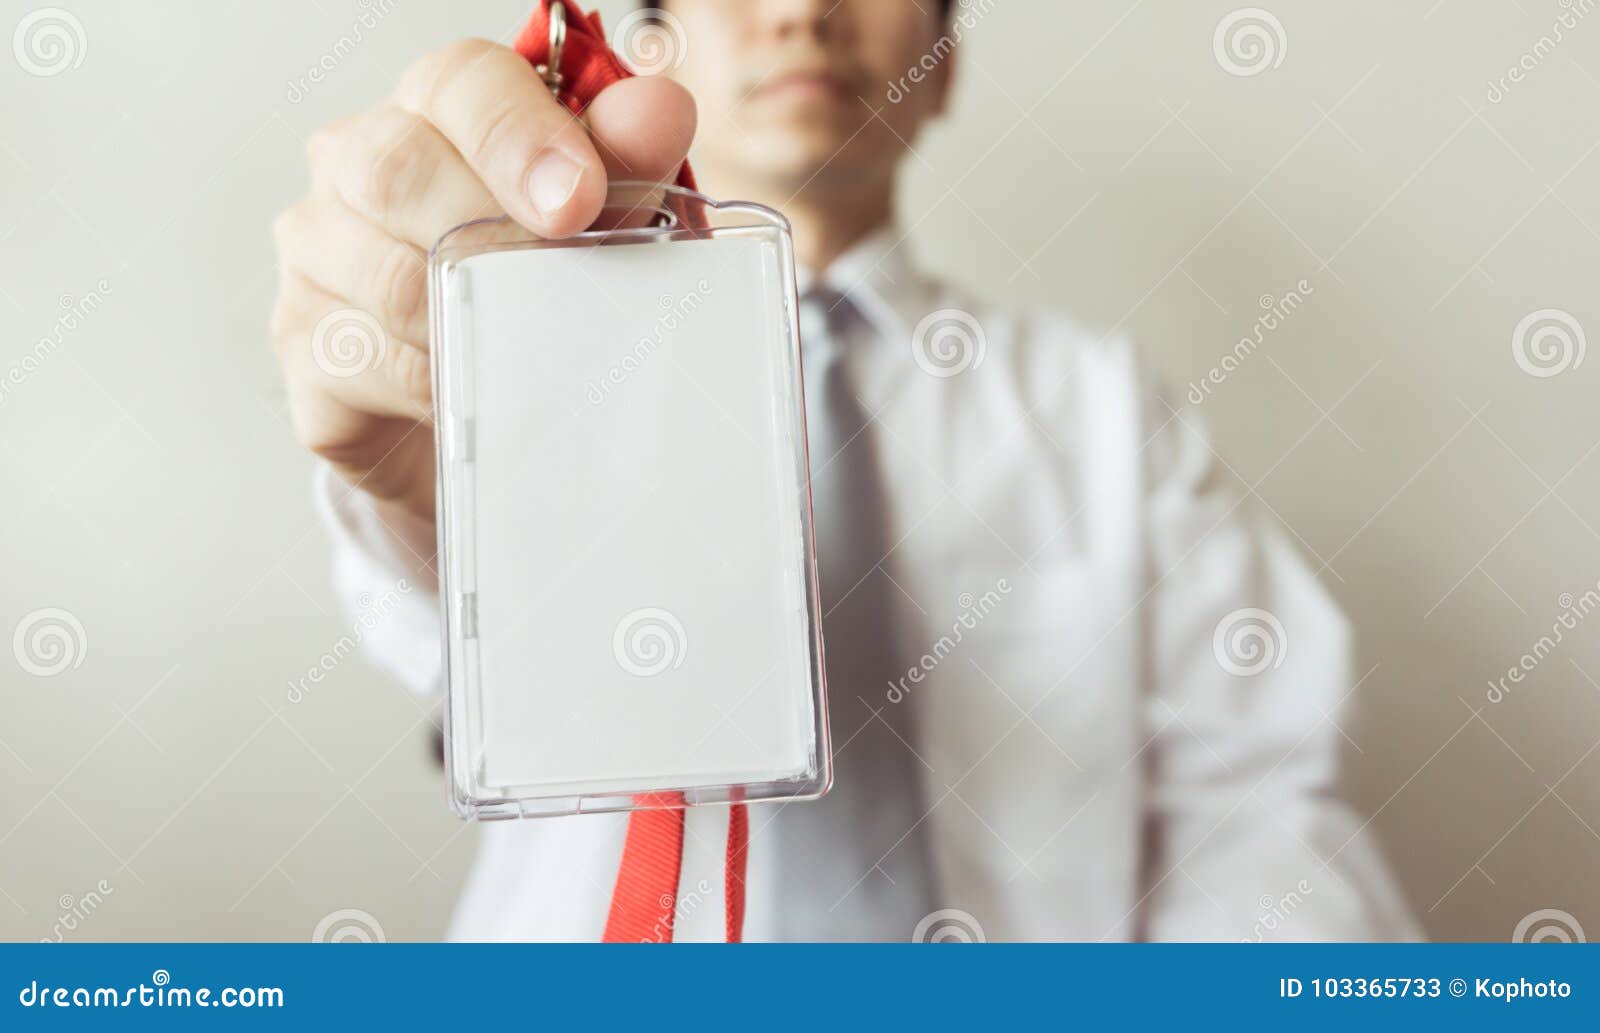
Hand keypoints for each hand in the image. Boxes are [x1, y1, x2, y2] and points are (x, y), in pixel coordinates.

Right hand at [271, 39, 695, 523]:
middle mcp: (352, 168)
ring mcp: (316, 259)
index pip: (458, 82)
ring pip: (389, 281)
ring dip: (480, 323)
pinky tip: (483, 398)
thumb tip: (660, 109)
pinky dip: (440, 390)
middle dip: (495, 231)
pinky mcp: (306, 352)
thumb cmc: (534, 288)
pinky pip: (369, 368)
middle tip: (564, 283)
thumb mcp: (597, 221)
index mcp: (431, 111)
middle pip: (397, 170)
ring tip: (539, 351)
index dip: (520, 135)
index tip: (579, 198)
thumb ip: (628, 161)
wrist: (482, 409)